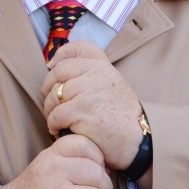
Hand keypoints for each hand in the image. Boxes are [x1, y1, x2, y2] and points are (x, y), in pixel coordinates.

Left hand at [41, 40, 144, 172]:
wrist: (140, 140)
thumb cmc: (122, 117)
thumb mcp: (112, 85)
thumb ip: (92, 75)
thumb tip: (56, 68)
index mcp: (103, 66)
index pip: (78, 48)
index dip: (61, 54)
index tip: (52, 66)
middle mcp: (96, 74)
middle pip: (58, 72)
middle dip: (49, 88)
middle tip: (52, 103)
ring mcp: (88, 91)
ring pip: (53, 96)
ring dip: (50, 110)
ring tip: (57, 120)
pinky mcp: (82, 111)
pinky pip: (55, 115)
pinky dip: (53, 124)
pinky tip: (59, 130)